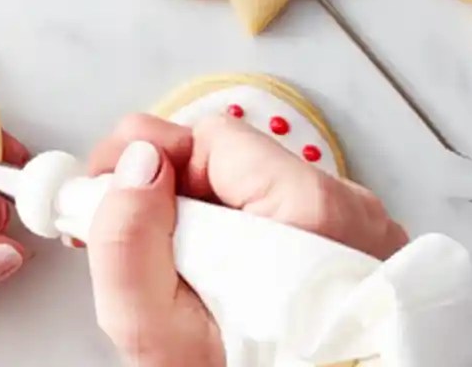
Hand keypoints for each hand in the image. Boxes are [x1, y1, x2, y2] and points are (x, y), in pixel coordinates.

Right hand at [84, 114, 408, 366]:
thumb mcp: (158, 333)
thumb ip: (129, 240)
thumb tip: (133, 162)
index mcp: (313, 214)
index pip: (210, 137)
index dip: (150, 162)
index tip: (112, 188)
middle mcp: (350, 211)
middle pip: (230, 159)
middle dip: (170, 188)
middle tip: (130, 229)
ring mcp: (359, 232)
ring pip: (252, 189)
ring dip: (203, 216)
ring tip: (174, 267)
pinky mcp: (356, 250)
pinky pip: (280, 220)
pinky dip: (240, 239)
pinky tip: (215, 277)